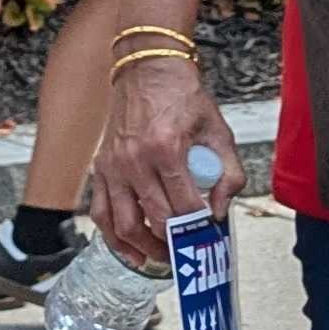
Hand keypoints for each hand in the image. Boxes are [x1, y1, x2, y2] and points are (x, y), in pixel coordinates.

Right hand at [86, 44, 235, 274]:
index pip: (185, 205)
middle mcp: (135, 160)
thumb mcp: (218, 130)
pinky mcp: (100, 169)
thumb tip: (219, 211)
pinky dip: (114, 238)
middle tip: (192, 253)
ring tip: (163, 259)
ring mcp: (113, 166)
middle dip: (177, 243)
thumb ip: (228, 174)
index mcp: (166, 148)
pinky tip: (130, 252)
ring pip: (124, 224)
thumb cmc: (183, 98)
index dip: (201, 227)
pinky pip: (101, 213)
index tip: (211, 234)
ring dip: (145, 248)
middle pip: (156, 219)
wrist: (147, 70)